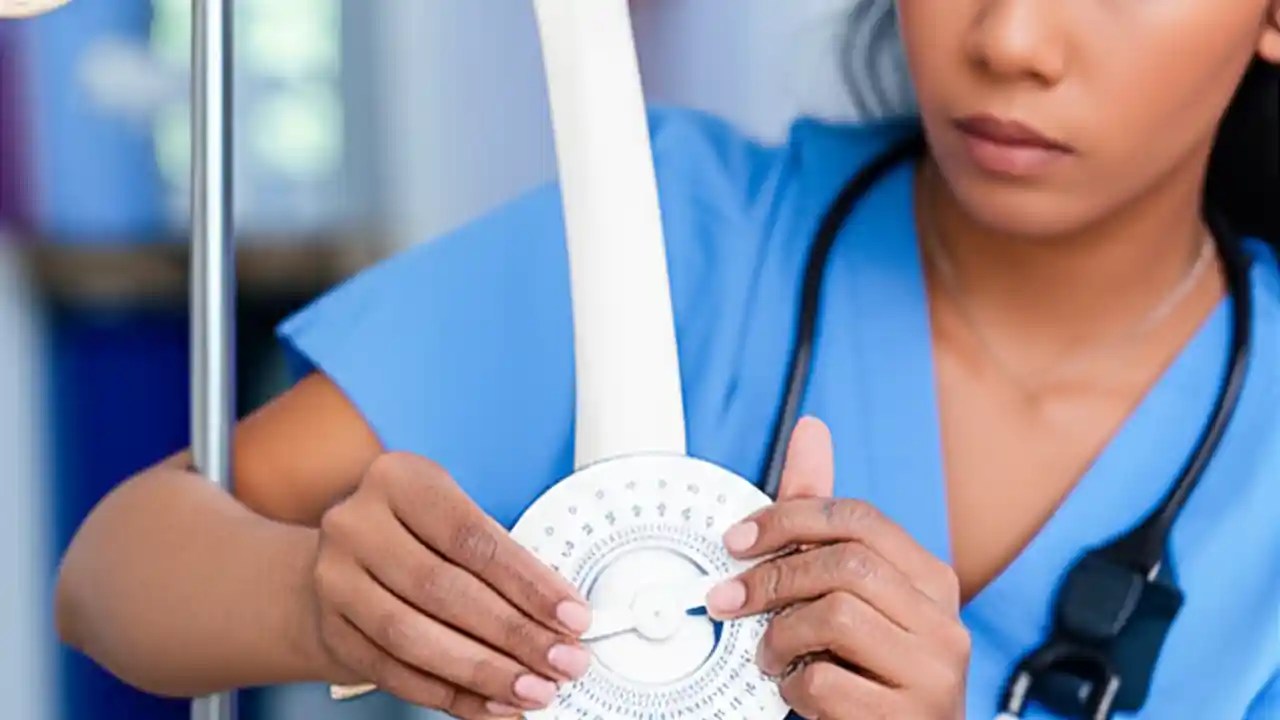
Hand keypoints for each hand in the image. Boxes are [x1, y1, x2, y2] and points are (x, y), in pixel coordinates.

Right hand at [310, 452, 592, 717]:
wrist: (343, 558)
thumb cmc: (416, 535)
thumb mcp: (454, 518)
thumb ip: (501, 558)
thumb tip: (562, 617)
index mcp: (398, 480)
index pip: (472, 538)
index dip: (528, 583)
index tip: (572, 617)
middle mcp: (356, 525)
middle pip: (445, 590)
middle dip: (514, 634)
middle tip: (562, 662)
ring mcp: (334, 579)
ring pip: (414, 638)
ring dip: (483, 672)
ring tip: (533, 690)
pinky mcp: (331, 630)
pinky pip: (394, 672)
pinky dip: (449, 694)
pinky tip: (491, 704)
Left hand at [708, 417, 969, 718]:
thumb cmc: (868, 672)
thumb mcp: (847, 596)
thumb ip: (822, 522)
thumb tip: (810, 431)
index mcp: (931, 581)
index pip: (858, 519)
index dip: (788, 519)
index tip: (739, 541)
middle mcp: (943, 622)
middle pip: (845, 564)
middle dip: (773, 578)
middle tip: (732, 600)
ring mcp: (933, 673)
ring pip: (836, 616)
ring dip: (781, 636)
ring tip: (771, 656)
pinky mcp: (906, 718)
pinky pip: (826, 681)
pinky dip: (794, 687)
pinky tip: (799, 693)